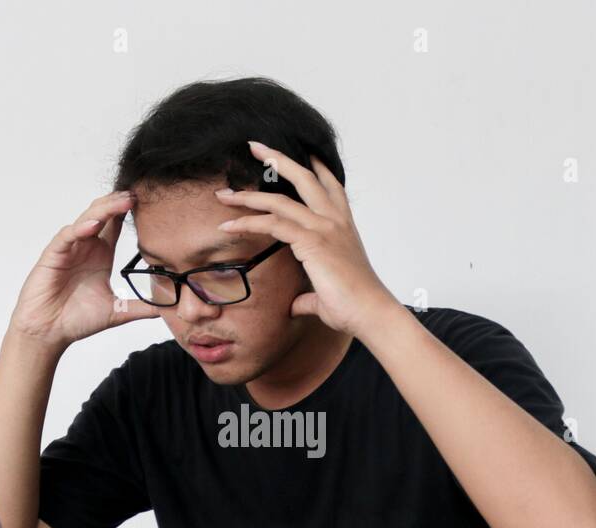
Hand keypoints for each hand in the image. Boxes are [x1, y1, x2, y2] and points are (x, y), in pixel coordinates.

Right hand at [9, 190, 158, 347]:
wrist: (49, 333)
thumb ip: (143, 307)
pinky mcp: (54, 255)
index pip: (115, 225)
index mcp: (100, 254)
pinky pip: (68, 236)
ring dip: (105, 209)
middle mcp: (85, 246)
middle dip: (120, 202)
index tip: (149, 201)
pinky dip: (80, 229)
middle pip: (103, 214)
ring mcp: (69, 248)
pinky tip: (94, 225)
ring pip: (87, 219)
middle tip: (139, 193)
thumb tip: (170, 309)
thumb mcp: (118, 311)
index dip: (128, 211)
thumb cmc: (76, 319)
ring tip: (124, 201)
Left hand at [213, 141, 400, 336]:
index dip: (316, 166)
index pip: (329, 186)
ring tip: (225, 194)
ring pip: (280, 199)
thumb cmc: (354, 305)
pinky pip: (273, 224)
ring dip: (249, 195)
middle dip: (277, 158)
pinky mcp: (311, 241)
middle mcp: (334, 220)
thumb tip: (296, 304)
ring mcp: (323, 228)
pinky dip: (248, 223)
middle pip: (304, 177)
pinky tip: (228, 225)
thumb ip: (308, 296)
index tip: (303, 151)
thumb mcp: (326, 295)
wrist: (370, 313)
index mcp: (343, 226)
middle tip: (255, 146)